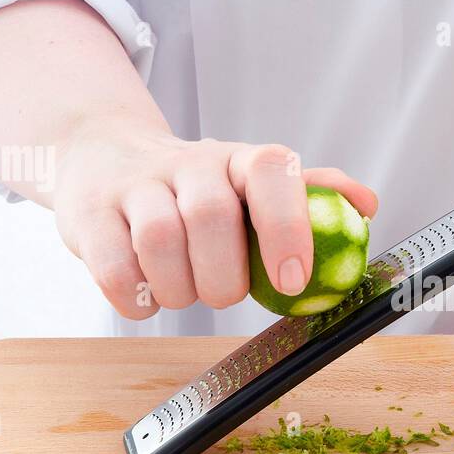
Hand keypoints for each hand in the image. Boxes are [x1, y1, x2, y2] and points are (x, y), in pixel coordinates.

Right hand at [52, 118, 376, 318]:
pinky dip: (137, 298)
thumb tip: (366, 206)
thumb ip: (311, 194)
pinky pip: (115, 272)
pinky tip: (146, 292)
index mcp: (239, 159)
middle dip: (223, 277)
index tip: (293, 282)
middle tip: (224, 293)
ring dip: (179, 289)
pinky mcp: (87, 215)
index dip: (288, 227)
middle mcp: (188, 163)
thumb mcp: (252, 182)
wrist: (102, 155)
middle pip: (211, 217)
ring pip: (160, 243)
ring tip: (183, 289)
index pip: (272, 173)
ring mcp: (133, 186)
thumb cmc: (197, 187)